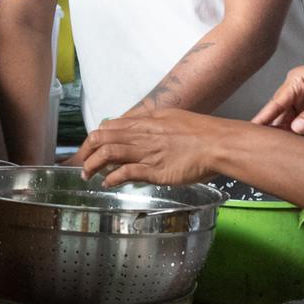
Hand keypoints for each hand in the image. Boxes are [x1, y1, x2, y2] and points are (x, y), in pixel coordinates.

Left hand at [75, 110, 227, 186]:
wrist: (220, 144)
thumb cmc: (204, 134)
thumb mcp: (175, 120)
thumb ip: (157, 125)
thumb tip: (143, 130)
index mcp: (149, 121)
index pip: (112, 125)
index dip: (97, 136)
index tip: (91, 146)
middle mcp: (144, 134)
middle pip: (104, 137)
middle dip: (87, 150)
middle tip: (83, 162)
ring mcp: (149, 152)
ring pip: (109, 153)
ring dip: (93, 164)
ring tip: (87, 174)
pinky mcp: (155, 170)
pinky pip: (126, 172)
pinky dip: (112, 178)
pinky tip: (107, 183)